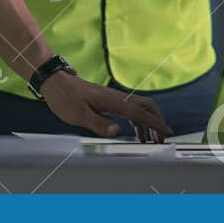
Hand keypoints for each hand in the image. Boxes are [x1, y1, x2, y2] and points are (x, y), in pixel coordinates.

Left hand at [39, 72, 170, 138]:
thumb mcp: (79, 115)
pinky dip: (138, 120)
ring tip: (150, 139)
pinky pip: (129, 109)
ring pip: (139, 108)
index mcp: (113, 101)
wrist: (55, 82)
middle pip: (146, 106)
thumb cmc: (65, 98)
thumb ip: (99, 124)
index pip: (140, 114)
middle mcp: (117, 97)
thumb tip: (117, 131)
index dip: (155, 124)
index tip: (167, 132)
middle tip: (162, 138)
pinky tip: (135, 131)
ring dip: (148, 122)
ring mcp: (113, 98)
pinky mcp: (108, 100)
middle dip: (157, 121)